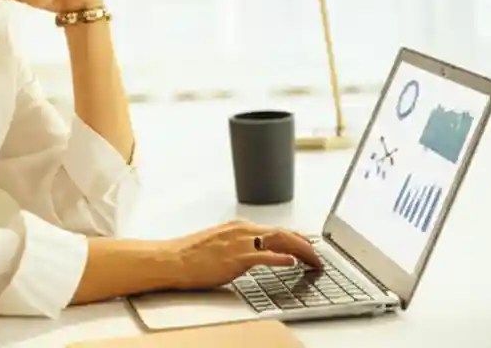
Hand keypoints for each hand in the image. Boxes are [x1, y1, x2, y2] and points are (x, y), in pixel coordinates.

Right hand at [166, 220, 320, 290]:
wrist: (173, 259)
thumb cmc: (190, 255)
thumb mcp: (219, 244)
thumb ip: (237, 245)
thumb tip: (251, 254)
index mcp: (239, 227)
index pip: (275, 230)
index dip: (295, 237)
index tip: (307, 244)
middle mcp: (243, 230)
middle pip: (283, 233)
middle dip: (304, 243)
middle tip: (317, 255)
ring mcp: (241, 243)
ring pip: (280, 241)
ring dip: (300, 250)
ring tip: (313, 259)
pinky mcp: (237, 257)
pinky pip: (265, 256)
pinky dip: (281, 258)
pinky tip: (293, 262)